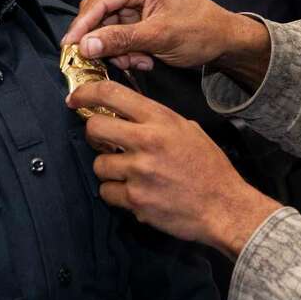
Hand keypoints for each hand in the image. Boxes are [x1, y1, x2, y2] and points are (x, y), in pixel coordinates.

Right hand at [60, 0, 270, 86]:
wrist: (224, 40)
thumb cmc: (201, 30)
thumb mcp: (159, 37)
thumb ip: (121, 39)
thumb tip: (86, 45)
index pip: (99, 1)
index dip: (81, 26)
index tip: (69, 48)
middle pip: (99, 15)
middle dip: (105, 42)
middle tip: (115, 62)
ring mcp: (135, 1)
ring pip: (107, 29)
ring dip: (119, 50)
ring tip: (140, 61)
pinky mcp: (138, 17)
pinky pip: (119, 36)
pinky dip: (127, 51)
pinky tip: (145, 59)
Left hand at [69, 79, 281, 257]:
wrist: (224, 206)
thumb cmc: (209, 168)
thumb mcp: (187, 130)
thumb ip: (156, 120)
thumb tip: (126, 112)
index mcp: (160, 119)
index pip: (112, 94)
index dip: (86, 93)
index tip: (76, 98)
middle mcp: (147, 142)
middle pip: (95, 127)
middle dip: (94, 134)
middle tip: (103, 141)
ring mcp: (139, 172)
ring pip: (99, 164)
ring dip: (109, 169)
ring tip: (129, 173)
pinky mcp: (135, 200)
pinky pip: (107, 192)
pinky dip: (116, 193)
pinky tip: (135, 192)